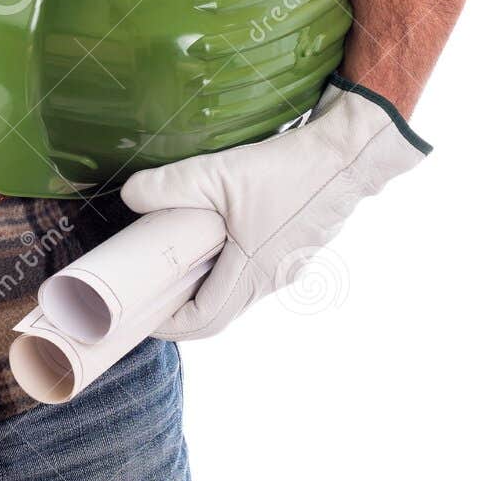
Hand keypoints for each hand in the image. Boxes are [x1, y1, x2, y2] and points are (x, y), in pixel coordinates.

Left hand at [120, 77, 428, 339]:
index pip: (204, 321)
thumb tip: (130, 196)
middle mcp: (273, 279)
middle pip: (220, 310)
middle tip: (153, 289)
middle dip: (184, 306)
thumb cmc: (289, 171)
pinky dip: (231, 266)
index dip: (169, 325)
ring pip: (240, 291)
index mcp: (252, 274)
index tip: (143, 316)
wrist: (350, 155)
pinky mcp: (299, 249)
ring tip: (177, 263)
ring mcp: (290, 267)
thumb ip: (169, 186)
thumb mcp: (219, 174)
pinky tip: (216, 238)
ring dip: (208, 284)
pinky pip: (257, 271)